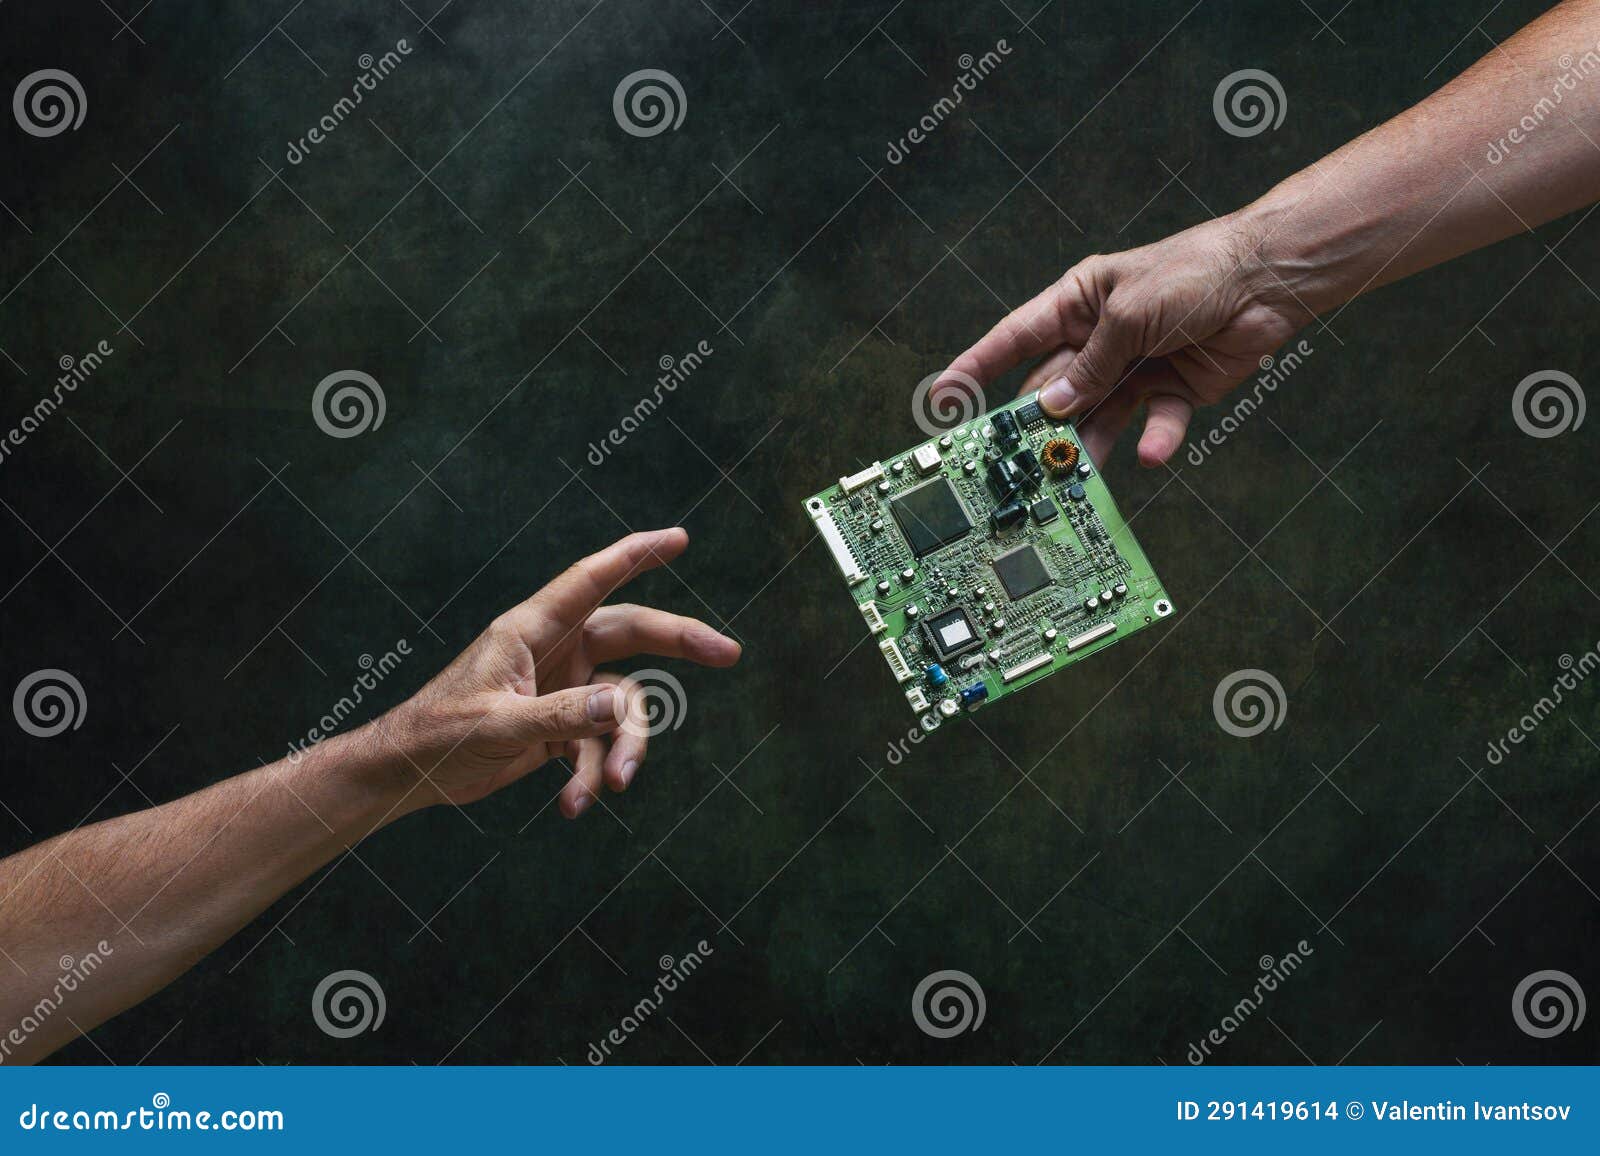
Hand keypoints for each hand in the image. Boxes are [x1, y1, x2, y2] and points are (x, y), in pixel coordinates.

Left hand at [390, 528, 739, 817]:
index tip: (678, 538)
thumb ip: (562, 716)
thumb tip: (621, 709)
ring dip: (622, 749)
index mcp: (533, 630)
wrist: (410, 773)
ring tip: (612, 786)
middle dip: (680, 644)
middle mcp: (555, 651)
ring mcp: (561, 688)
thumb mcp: (500, 725)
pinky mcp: (559, 726)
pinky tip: (573, 806)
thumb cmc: (439, 735)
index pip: (593, 581)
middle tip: (729, 653)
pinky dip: (591, 776)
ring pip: (621, 707)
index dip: (636, 555)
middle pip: (632, 636)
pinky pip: (597, 745)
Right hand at [940, 211, 1312, 467]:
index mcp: (1078, 304)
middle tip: (1017, 457)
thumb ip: (1091, 364)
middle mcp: (1101, 338)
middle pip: (1055, 388)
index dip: (976, 368)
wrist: (1270, 279)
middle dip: (1037, 422)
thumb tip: (1053, 405)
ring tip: (1073, 473)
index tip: (944, 399)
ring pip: (1098, 415)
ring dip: (1087, 444)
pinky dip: (1154, 441)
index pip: (1014, 339)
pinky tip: (1151, 453)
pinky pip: (1154, 423)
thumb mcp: (1130, 314)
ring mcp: (1135, 366)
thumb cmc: (1197, 271)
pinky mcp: (1172, 389)